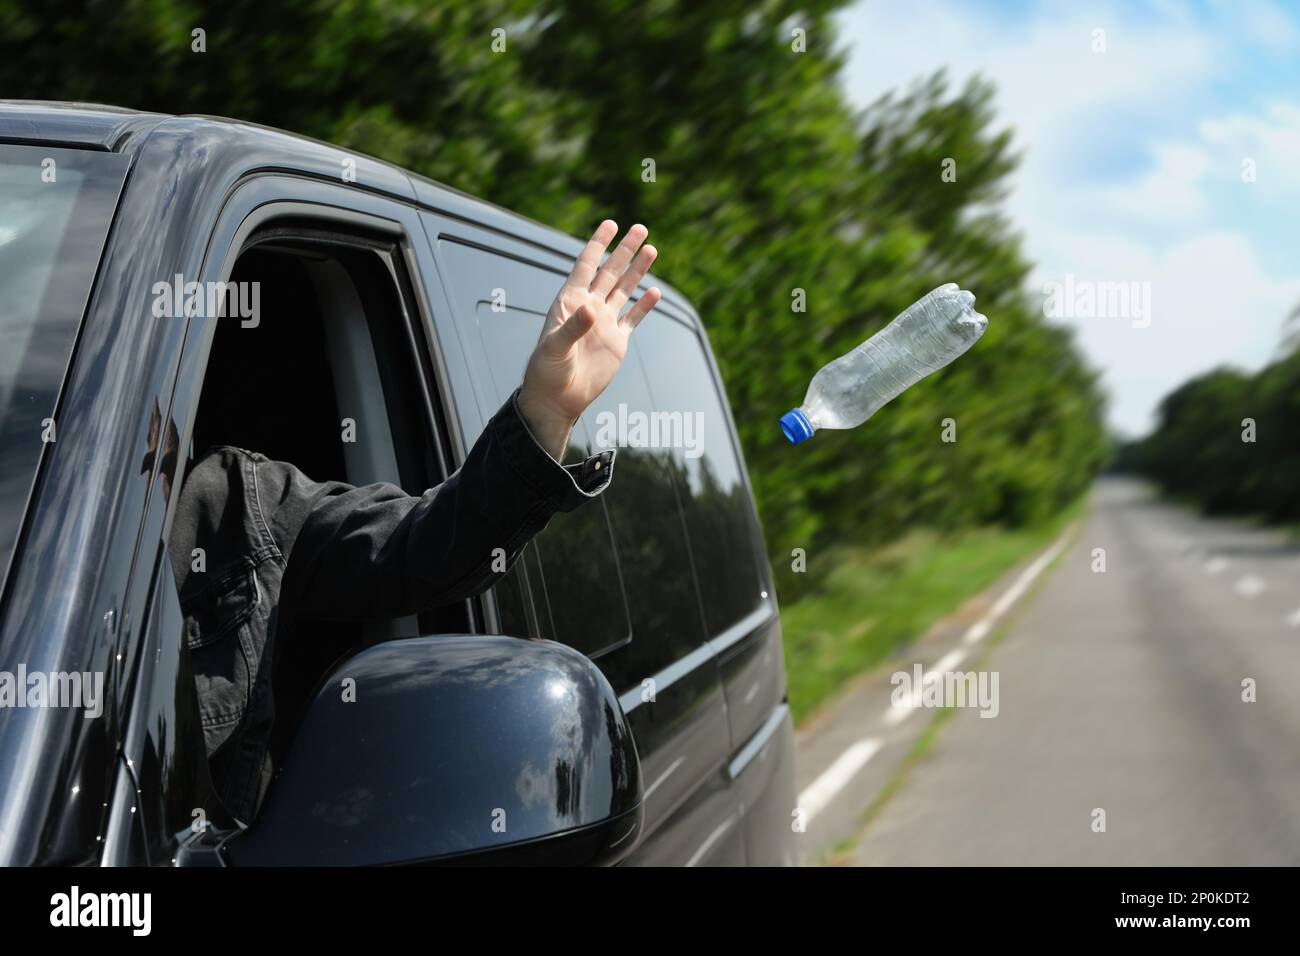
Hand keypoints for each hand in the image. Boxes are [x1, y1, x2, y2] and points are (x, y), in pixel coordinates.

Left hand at [518, 220, 661, 459]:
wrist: (558, 399)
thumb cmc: (547, 372)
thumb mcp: (555, 348)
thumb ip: (573, 327)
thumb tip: (592, 308)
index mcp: (569, 302)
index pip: (585, 266)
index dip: (598, 244)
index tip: (610, 224)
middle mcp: (588, 308)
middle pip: (610, 272)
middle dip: (625, 250)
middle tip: (641, 228)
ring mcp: (604, 323)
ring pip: (624, 290)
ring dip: (637, 271)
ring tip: (652, 250)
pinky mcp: (617, 342)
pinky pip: (633, 319)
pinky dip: (644, 306)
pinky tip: (655, 291)